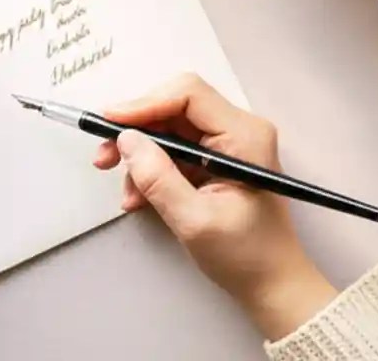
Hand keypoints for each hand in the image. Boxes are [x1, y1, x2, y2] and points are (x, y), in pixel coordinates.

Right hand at [93, 74, 336, 340]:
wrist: (272, 282)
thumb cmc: (246, 255)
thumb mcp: (194, 221)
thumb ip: (158, 179)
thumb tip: (126, 141)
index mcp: (244, 135)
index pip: (188, 95)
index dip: (144, 104)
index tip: (109, 122)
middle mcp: (239, 129)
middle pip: (175, 107)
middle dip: (137, 131)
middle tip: (105, 157)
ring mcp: (229, 143)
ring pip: (170, 128)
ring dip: (142, 155)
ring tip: (129, 192)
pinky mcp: (217, 158)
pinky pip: (176, 148)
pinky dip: (154, 168)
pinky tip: (141, 196)